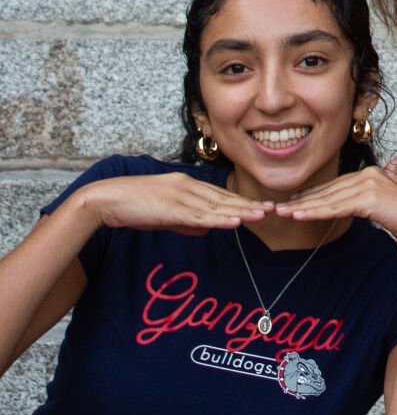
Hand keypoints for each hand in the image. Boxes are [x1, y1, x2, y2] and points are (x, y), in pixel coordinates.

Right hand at [81, 173, 269, 236]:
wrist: (106, 200)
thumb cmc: (132, 207)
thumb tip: (206, 229)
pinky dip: (219, 218)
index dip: (241, 201)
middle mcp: (187, 186)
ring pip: (216, 205)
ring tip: (261, 215)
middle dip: (248, 204)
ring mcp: (180, 196)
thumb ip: (185, 221)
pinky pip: (199, 215)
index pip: (219, 194)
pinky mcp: (171, 208)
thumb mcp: (164, 214)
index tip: (260, 206)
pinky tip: (234, 222)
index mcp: (186, 184)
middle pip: (223, 198)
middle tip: (271, 209)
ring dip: (240, 211)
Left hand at [278, 157, 396, 250]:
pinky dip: (315, 212)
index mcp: (370, 172)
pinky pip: (335, 208)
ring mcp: (367, 186)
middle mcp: (367, 174)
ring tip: (283, 213)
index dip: (313, 193)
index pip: (335, 184)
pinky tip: (299, 216)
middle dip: (302, 200)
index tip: (294, 201)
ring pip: (328, 200)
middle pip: (328, 191)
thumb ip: (394, 172)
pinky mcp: (366, 200)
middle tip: (279, 208)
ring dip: (303, 208)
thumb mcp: (396, 187)